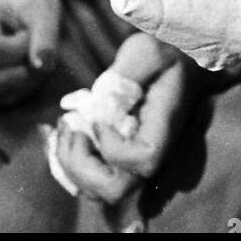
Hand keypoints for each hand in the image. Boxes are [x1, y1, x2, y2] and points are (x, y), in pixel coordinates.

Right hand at [0, 0, 59, 107]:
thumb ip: (44, 37)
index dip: (20, 49)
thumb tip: (42, 67)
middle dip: (24, 69)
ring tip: (30, 58)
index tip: (29, 33)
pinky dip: (18, 89)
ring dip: (25, 81)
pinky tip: (22, 70)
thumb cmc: (28, 13)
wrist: (17, 18)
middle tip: (34, 50)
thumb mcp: (41, 13)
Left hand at [54, 33, 196, 207]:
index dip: (113, 147)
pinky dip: (68, 161)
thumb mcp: (147, 51)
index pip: (143, 160)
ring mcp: (135, 160)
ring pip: (96, 190)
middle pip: (114, 189)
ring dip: (69, 163)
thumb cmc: (165, 50)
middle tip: (70, 125)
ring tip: (64, 125)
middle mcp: (153, 154)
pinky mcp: (120, 158)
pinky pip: (89, 178)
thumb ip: (125, 75)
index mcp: (165, 127)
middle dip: (79, 164)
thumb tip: (99, 109)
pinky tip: (63, 131)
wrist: (178, 59)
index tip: (98, 117)